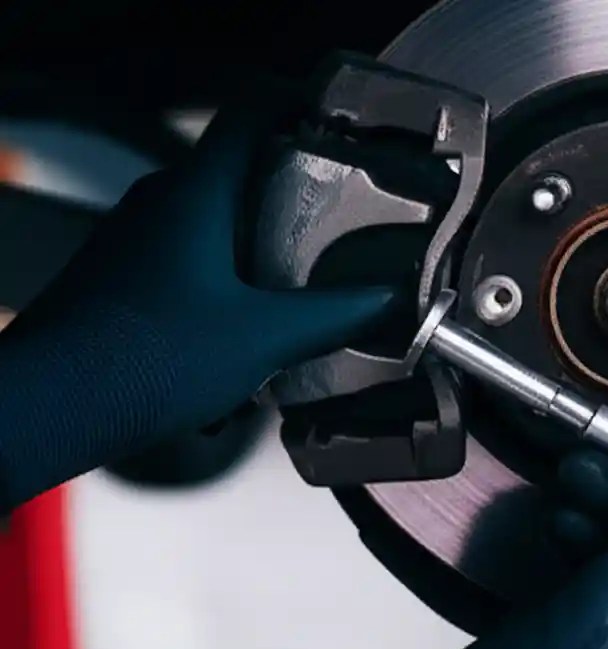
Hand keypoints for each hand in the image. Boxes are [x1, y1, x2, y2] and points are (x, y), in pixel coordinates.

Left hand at [0, 85, 392, 507]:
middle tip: (352, 222)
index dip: (306, 109)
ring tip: (312, 283)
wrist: (49, 408)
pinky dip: (232, 277)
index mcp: (196, 193)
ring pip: (217, 219)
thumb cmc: (141, 361)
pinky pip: (192, 257)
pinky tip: (255, 325)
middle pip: (243, 170)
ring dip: (266, 244)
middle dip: (302, 193)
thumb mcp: (263, 338)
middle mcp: (160, 203)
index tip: (350, 129)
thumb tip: (387, 300)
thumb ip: (334, 315)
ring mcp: (137, 239)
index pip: (255, 114)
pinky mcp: (125, 277)